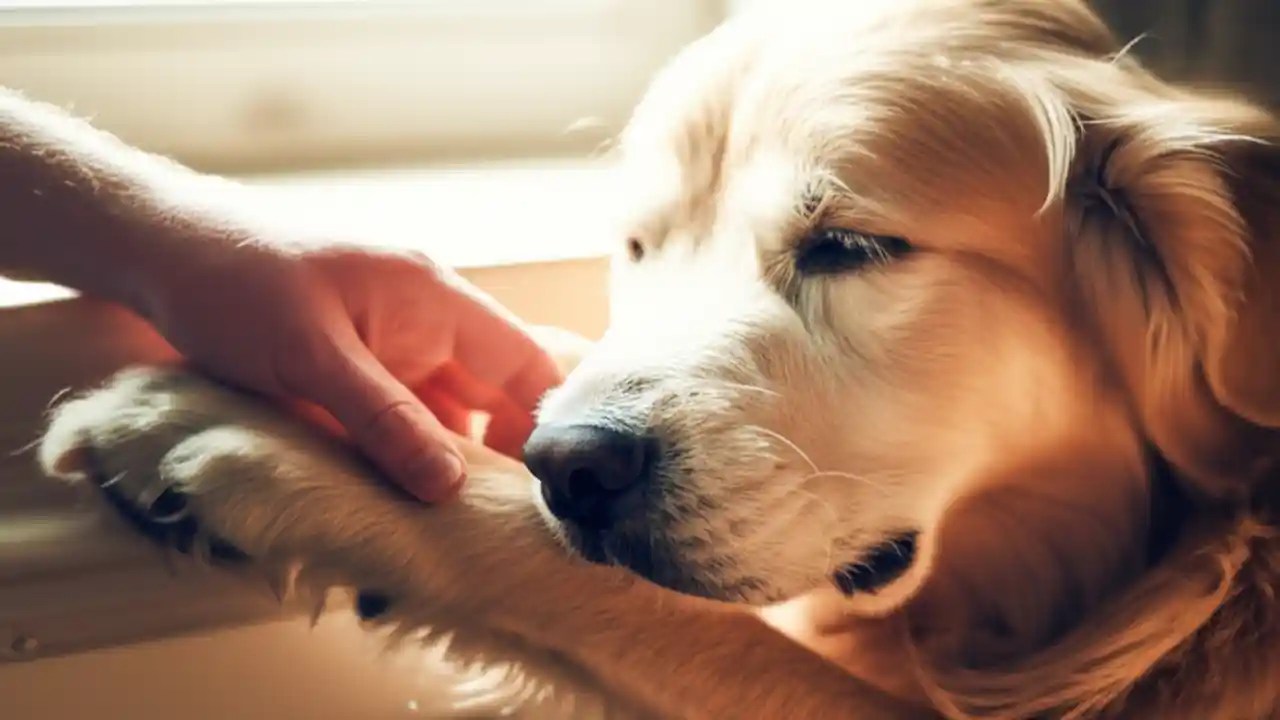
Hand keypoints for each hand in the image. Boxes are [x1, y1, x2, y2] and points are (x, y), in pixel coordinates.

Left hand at [136, 239, 560, 501]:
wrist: (162, 255)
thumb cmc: (239, 285)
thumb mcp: (312, 356)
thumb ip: (383, 418)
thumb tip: (448, 485)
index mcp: (434, 300)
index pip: (523, 362)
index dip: (547, 421)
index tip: (550, 492)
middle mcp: (424, 327)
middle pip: (492, 397)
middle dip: (498, 457)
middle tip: (501, 528)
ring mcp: (390, 352)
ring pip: (445, 419)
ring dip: (445, 466)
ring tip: (455, 531)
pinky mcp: (356, 377)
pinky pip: (400, 425)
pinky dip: (403, 462)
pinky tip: (399, 507)